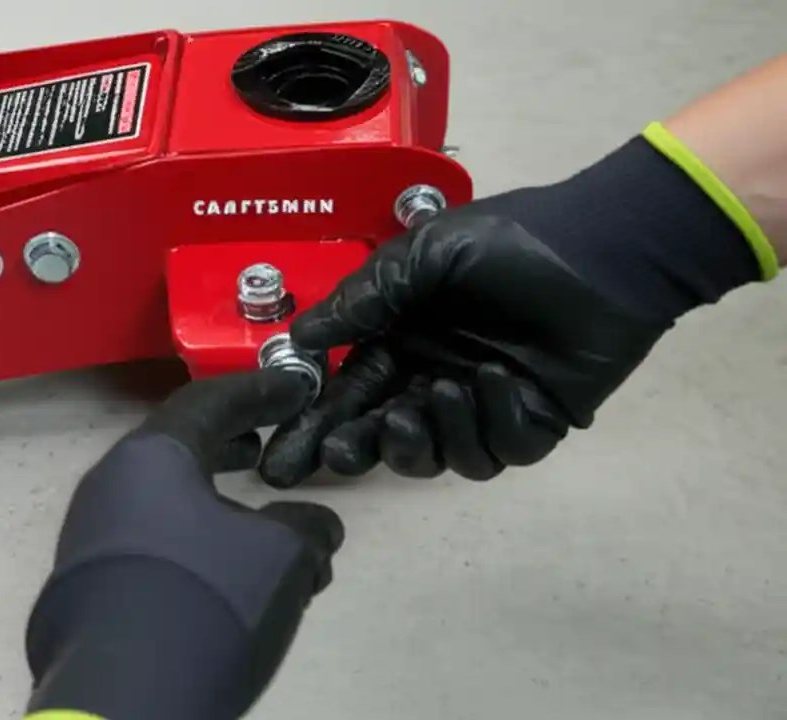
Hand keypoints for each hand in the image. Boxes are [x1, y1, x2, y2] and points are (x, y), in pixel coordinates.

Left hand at [25, 370, 344, 719]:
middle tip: (264, 442)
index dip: (259, 392)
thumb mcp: (283, 556)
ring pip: (158, 500)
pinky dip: (188, 537)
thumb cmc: (208, 600)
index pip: (208, 403)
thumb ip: (307, 528)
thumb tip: (315, 528)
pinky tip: (221, 570)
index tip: (294, 386)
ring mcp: (87, 539)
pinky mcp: (84, 587)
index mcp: (150, 458)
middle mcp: (108, 487)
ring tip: (253, 516)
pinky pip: (145, 541)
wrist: (126, 696)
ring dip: (209, 498)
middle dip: (225, 442)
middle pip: (174, 448)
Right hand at [258, 211, 669, 485]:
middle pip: (383, 439)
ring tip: (435, 395)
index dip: (314, 427)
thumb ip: (361, 300)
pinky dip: (492, 422)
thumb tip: (298, 338)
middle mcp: (434, 380)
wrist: (600, 246)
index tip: (282, 457)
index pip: (348, 396)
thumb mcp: (420, 257)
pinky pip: (500, 451)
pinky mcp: (533, 423)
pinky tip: (495, 377)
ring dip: (425, 438)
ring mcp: (483, 407)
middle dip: (358, 451)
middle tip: (341, 455)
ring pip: (438, 456)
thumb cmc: (505, 243)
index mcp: (402, 343)